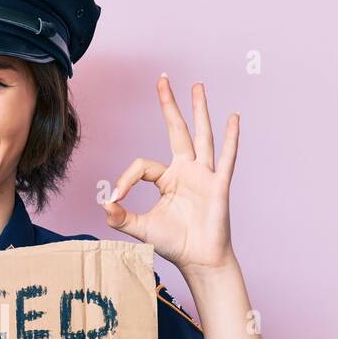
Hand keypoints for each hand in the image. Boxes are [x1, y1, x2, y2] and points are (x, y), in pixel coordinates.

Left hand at [103, 75, 239, 274]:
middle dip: (169, 105)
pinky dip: (231, 138)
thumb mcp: (141, 228)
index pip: (143, 165)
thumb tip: (103, 204)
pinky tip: (233, 118)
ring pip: (201, 136)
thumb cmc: (175, 244)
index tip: (116, 198)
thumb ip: (121, 217)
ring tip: (197, 86)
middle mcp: (187, 171)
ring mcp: (204, 175)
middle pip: (176, 130)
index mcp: (168, 179)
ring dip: (199, 110)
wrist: (199, 260)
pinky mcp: (219, 185)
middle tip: (163, 79)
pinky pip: (226, 158)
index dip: (126, 179)